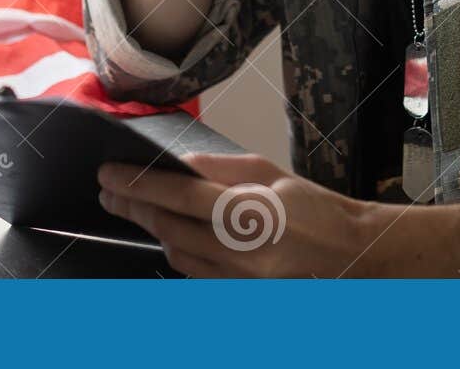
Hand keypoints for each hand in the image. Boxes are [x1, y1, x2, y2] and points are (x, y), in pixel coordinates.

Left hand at [97, 153, 376, 276]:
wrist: (352, 256)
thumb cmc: (316, 210)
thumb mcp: (272, 173)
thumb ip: (221, 169)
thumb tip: (179, 164)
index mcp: (253, 211)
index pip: (181, 194)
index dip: (139, 184)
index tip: (109, 174)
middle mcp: (243, 250)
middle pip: (170, 227)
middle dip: (133, 208)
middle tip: (107, 193)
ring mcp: (240, 279)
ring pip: (177, 254)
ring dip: (152, 230)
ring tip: (132, 208)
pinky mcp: (241, 295)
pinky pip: (195, 273)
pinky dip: (178, 252)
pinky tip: (169, 236)